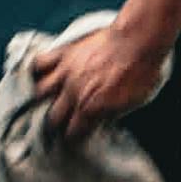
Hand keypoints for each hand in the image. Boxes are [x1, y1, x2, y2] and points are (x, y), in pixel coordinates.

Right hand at [30, 22, 168, 138]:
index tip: (75, 140)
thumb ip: (114, 113)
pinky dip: (38, 69)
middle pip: (52, 117)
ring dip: (43, 98)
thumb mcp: (134, 102)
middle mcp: (73, 93)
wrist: (138, 41)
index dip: (73, 139)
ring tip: (47, 100)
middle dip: (55, 125)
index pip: (73, 134)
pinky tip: (41, 73)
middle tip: (60, 125)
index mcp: (91, 109)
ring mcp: (66, 72)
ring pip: (40, 91)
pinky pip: (40, 62)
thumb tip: (103, 120)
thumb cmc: (142, 72)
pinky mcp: (64, 53)